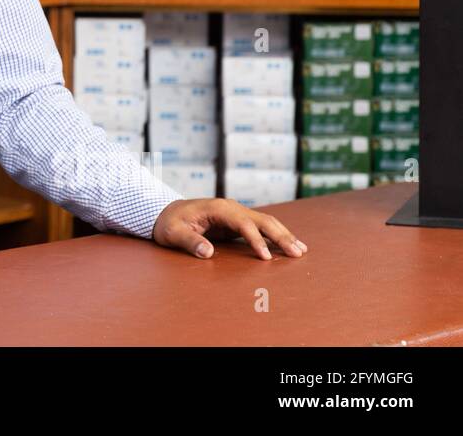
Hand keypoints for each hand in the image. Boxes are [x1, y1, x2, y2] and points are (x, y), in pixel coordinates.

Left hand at [153, 198, 307, 260]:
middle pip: (262, 219)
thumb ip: (189, 241)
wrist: (164, 212)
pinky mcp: (237, 221)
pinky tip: (289, 245)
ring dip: (284, 235)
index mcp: (217, 208)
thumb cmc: (168, 223)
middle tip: (298, 253)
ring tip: (302, 250)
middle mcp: (231, 207)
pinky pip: (261, 227)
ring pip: (266, 222)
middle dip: (281, 236)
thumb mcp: (172, 233)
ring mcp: (236, 213)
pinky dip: (276, 235)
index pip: (242, 223)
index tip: (264, 258)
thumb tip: (208, 253)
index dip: (255, 239)